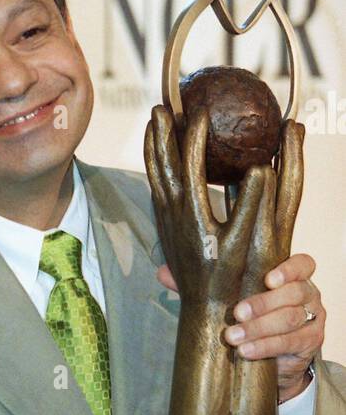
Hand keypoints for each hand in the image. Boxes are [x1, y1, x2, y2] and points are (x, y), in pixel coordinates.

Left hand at [144, 105, 269, 310]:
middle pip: (162, 165)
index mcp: (193, 215)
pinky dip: (154, 166)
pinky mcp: (165, 226)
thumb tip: (261, 168)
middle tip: (162, 106)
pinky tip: (158, 158)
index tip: (200, 114)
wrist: (205, 308)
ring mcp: (166, 219)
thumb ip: (253, 204)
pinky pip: (156, 186)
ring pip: (154, 175)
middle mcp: (173, 214)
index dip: (194, 139)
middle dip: (162, 134)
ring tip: (152, 122)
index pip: (189, 167)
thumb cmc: (231, 276)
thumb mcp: (245, 241)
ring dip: (152, 147)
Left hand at [157, 251, 324, 399]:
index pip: (302, 264)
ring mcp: (313, 318)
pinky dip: (267, 346)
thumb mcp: (232, 298)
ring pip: (291, 318)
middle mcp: (307, 293)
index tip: (268, 278)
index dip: (289, 269)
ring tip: (234, 337)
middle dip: (263, 303)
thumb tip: (164, 273)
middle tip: (236, 314)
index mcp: (291, 276)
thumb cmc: (253, 318)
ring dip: (260, 328)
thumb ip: (203, 284)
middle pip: (293, 293)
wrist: (275, 359)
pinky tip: (247, 351)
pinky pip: (291, 342)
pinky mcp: (311, 342)